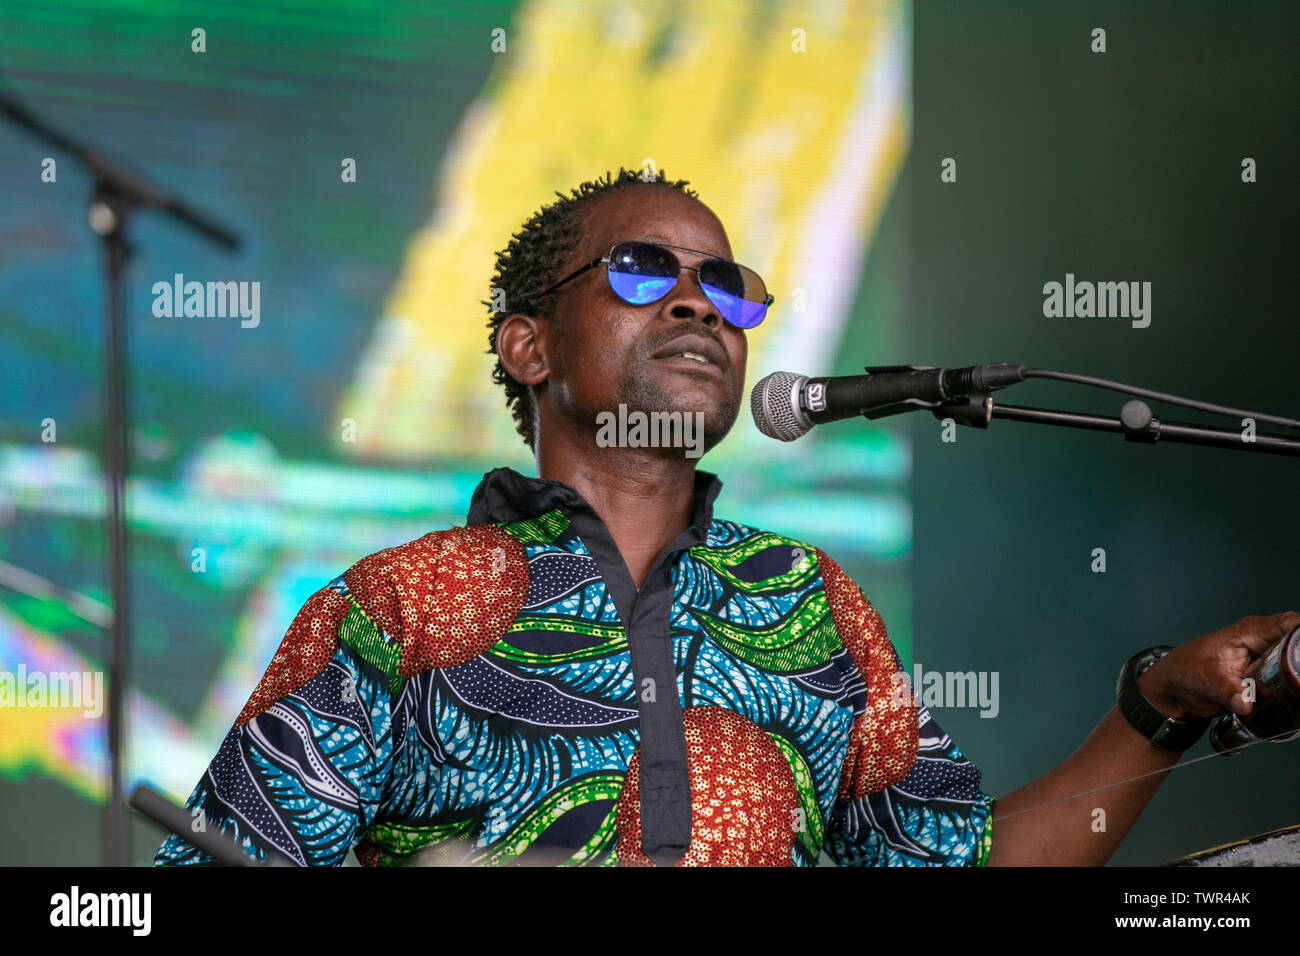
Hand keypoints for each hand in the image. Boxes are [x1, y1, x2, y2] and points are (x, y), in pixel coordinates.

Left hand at [1137, 611, 1299, 720]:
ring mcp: (1265, 658)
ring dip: (1298, 672)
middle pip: (1296, 641)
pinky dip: (1294, 684)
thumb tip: (1246, 704)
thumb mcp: (1206, 683)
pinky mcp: (1266, 675)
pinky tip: (1296, 695)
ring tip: (1297, 687)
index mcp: (1246, 633)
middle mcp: (1260, 641)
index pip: (1286, 623)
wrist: (1175, 688)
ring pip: (1294, 660)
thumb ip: (1228, 693)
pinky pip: (1287, 677)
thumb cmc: (1185, 674)